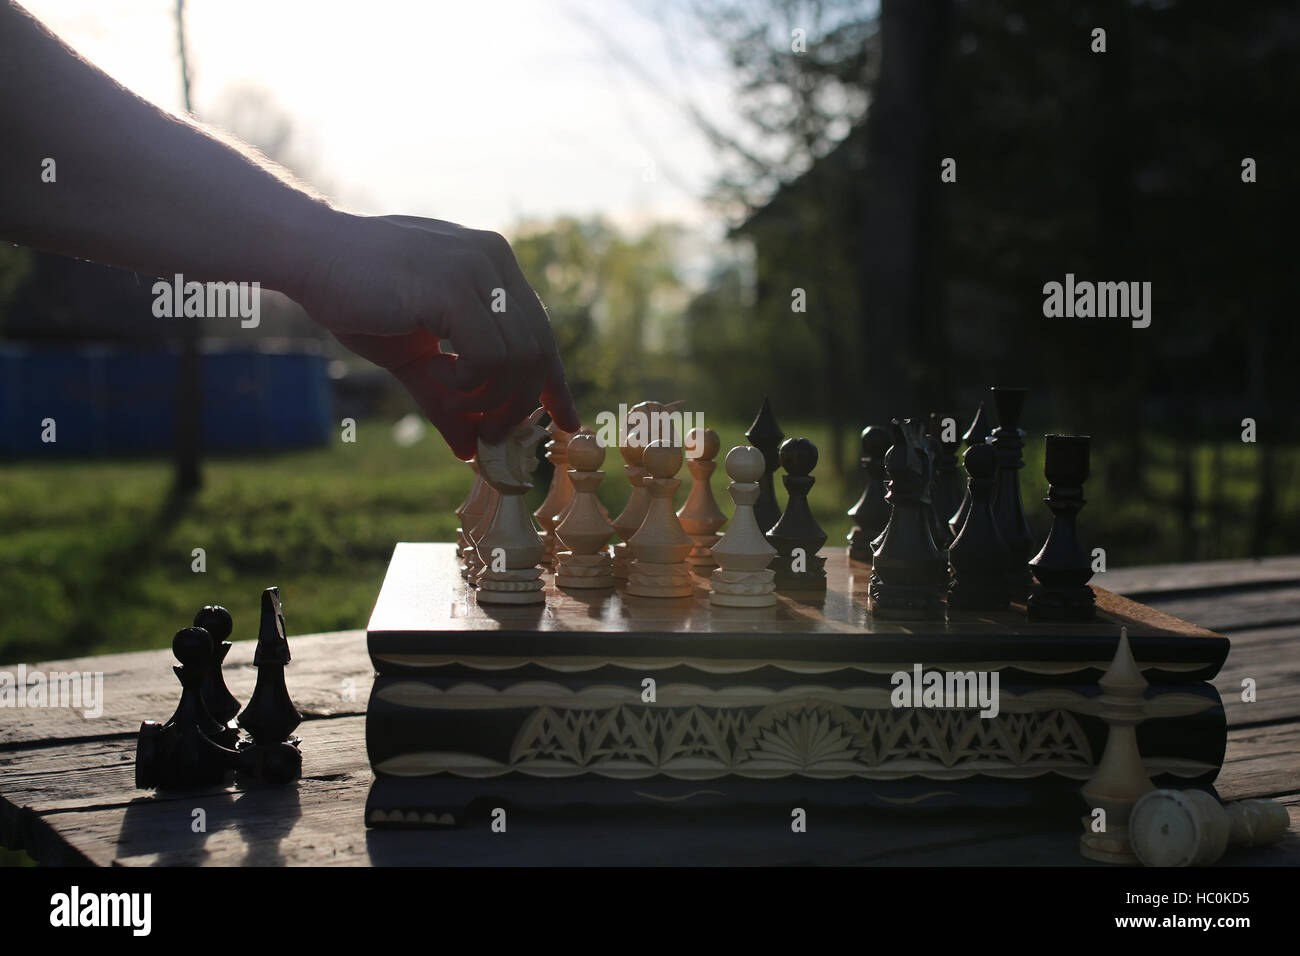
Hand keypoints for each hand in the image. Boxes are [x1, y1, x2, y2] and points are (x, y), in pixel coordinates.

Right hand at [291, 212, 579, 458]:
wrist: (307, 255)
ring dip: (484, 394)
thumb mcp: (414, 358)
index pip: (541, 333)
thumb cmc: (358, 298)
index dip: (555, 384)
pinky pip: (489, 356)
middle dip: (514, 405)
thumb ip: (447, 399)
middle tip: (482, 431)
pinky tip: (430, 370)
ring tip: (440, 389)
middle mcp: (496, 262)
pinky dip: (464, 381)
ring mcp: (478, 269)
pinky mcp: (454, 286)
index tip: (568, 422)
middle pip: (537, 353)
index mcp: (495, 268)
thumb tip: (469, 451)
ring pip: (518, 360)